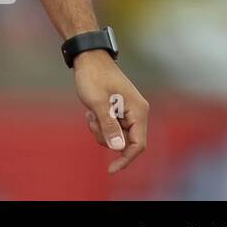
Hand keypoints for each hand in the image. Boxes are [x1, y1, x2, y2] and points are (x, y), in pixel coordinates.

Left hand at [74, 50, 148, 172]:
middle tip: (91, 120)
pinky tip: (91, 111)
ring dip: (101, 129)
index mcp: (138, 111)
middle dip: (106, 136)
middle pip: (125, 142)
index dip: (125, 159)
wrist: (88, 57)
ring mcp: (128, 112)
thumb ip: (108, 125)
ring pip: (116, 136)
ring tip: (91, 112)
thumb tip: (118, 148)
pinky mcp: (119, 111)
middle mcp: (137, 113)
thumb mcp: (97, 102)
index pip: (138, 144)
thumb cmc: (93, 76)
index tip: (110, 169)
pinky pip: (111, 128)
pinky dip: (99, 124)